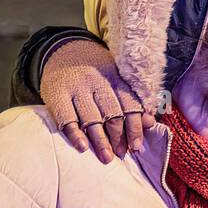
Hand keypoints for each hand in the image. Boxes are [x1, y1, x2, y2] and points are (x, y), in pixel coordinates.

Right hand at [41, 38, 153, 162]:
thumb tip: (151, 122)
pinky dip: (75, 133)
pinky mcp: (57, 94)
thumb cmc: (95, 70)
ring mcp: (76, 88)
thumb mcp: (115, 78)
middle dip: (119, 136)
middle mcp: (97, 82)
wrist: (61, 49)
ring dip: (100, 140)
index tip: (137, 146)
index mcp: (115, 77)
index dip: (135, 127)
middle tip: (122, 154)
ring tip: (107, 157)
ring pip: (91, 118)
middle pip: (112, 113)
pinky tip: (82, 146)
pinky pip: (66, 117)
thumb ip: (132, 100)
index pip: (129, 104)